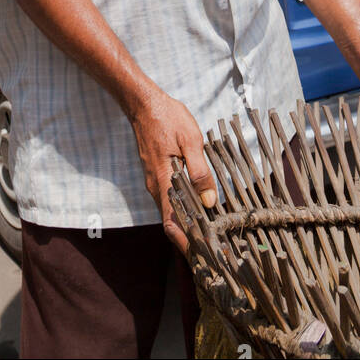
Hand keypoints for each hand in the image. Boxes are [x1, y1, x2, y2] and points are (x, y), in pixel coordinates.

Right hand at [127, 84, 216, 251]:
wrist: (143, 103)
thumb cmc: (168, 117)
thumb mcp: (190, 140)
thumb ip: (200, 171)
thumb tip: (209, 201)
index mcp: (164, 181)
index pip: (173, 225)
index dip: (187, 245)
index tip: (205, 256)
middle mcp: (156, 187)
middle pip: (173, 223)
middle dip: (192, 240)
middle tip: (216, 249)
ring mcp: (155, 181)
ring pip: (172, 212)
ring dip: (189, 226)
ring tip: (213, 233)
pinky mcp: (157, 175)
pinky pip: (171, 200)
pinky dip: (184, 210)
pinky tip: (200, 208)